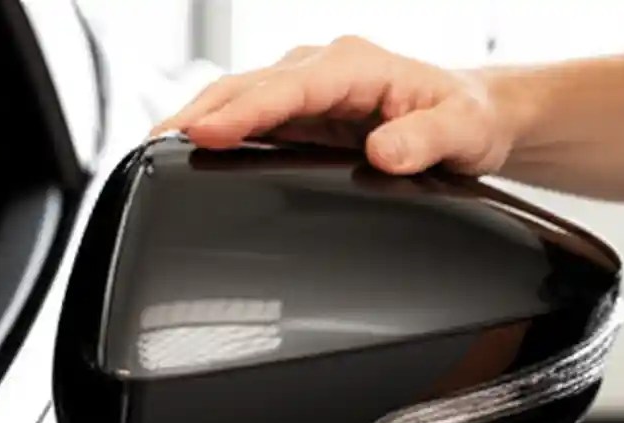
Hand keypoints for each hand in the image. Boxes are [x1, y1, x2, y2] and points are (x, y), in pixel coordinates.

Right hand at [151, 36, 521, 175]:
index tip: (205, 131)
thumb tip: (387, 152)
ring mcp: (304, 90)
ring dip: (195, 122)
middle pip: (245, 86)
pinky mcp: (296, 113)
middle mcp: (321, 70)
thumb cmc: (466, 119)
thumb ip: (427, 140)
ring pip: (236, 99)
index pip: (287, 86)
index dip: (243, 110)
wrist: (471, 116)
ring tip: (152, 154)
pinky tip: (187, 156)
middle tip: (152, 147)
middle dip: (196, 113)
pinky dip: (213, 133)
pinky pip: (246, 118)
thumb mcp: (463, 131)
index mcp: (355, 66)